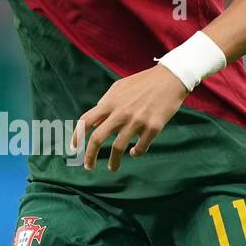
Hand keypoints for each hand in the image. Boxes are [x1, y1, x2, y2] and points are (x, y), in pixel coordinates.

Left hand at [70, 65, 188, 171]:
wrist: (171, 78)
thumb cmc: (143, 82)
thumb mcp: (120, 86)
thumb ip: (106, 101)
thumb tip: (96, 118)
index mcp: (110, 103)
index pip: (86, 121)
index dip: (77, 136)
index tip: (74, 148)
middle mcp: (121, 113)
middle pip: (98, 139)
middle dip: (90, 156)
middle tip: (88, 166)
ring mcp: (137, 121)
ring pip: (118, 148)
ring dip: (113, 162)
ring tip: (112, 167)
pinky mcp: (153, 127)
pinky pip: (141, 147)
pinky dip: (136, 152)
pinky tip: (134, 152)